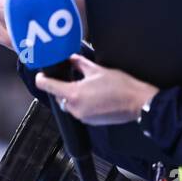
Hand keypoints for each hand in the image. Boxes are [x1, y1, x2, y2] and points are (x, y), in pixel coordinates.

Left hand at [34, 54, 159, 125]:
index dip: (42, 78)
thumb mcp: (98, 70)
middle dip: (61, 86)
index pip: (46, 86)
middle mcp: (75, 108)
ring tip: (84, 85)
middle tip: (69, 76)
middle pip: (57, 96)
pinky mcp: (90, 121)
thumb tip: (72, 59)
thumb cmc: (121, 87)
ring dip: (72, 95)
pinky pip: (78, 110)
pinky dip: (80, 103)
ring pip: (68, 104)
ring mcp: (82, 116)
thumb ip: (80, 64)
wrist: (139, 103)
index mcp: (73, 94)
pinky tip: (92, 95)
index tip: (42, 74)